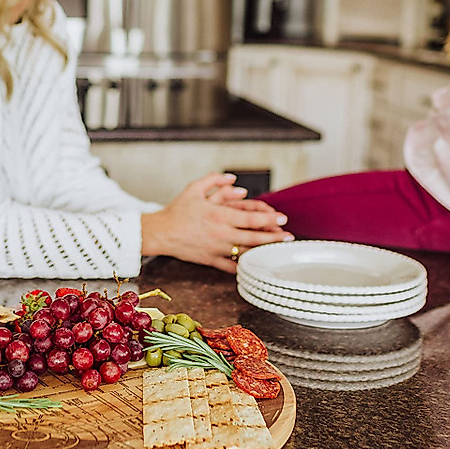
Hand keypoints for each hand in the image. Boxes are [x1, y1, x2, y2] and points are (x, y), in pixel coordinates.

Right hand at [141, 172, 294, 271]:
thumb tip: (236, 180)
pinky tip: (255, 267)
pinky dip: (244, 268)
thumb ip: (215, 180)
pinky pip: (230, 267)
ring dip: (263, 252)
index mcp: (219, 215)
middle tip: (289, 237)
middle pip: (254, 237)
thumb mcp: (194, 188)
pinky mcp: (210, 260)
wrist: (160, 232)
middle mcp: (220, 233)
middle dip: (274, 238)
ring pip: (245, 253)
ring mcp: (216, 249)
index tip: (283, 218)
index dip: (270, 219)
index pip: (251, 218)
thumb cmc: (177, 210)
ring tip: (277, 252)